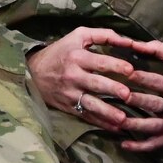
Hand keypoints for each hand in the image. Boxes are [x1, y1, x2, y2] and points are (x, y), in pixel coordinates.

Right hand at [27, 27, 141, 128]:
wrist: (32, 72)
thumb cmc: (61, 51)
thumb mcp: (79, 36)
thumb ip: (104, 35)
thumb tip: (128, 40)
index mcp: (77, 57)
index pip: (99, 62)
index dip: (115, 65)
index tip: (130, 70)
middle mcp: (73, 76)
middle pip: (96, 84)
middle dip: (112, 89)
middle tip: (127, 95)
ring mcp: (70, 93)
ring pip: (91, 104)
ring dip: (107, 112)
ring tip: (122, 119)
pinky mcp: (69, 107)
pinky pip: (86, 116)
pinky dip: (101, 123)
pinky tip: (115, 128)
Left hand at [112, 38, 162, 151]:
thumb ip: (159, 49)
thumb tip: (135, 43)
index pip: (158, 81)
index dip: (142, 77)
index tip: (126, 72)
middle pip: (153, 104)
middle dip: (136, 100)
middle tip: (120, 95)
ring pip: (151, 126)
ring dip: (133, 124)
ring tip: (116, 120)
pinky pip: (153, 144)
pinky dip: (139, 146)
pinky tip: (123, 144)